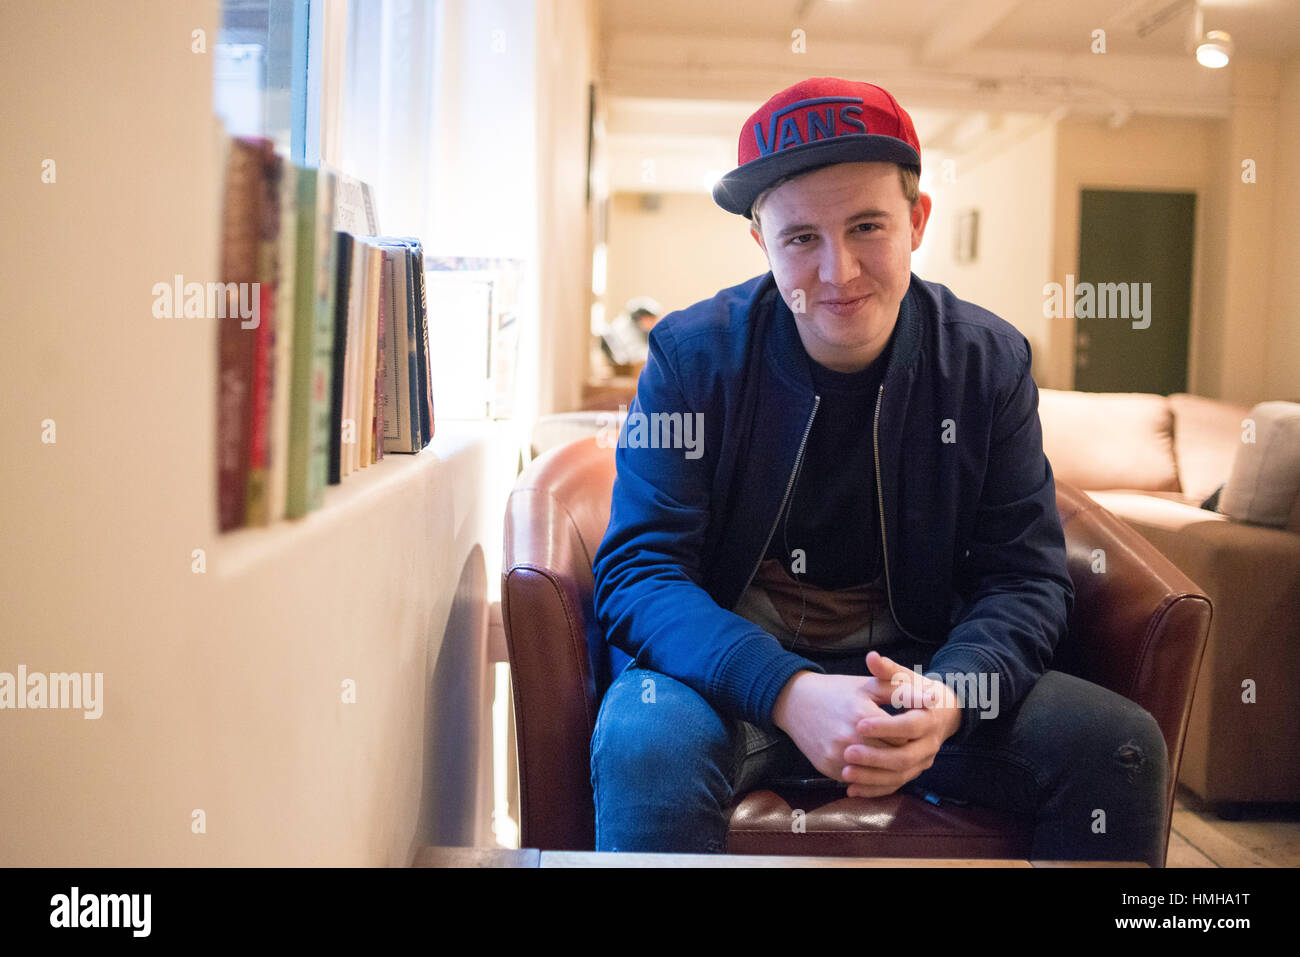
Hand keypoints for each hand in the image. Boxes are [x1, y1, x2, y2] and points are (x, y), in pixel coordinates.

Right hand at [771, 671, 907, 783]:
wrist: (795, 701)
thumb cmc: (837, 691)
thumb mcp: (868, 685)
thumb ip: (901, 691)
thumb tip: (933, 697)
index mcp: (862, 716)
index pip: (900, 737)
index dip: (908, 736)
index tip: (912, 733)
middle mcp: (849, 739)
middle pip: (889, 758)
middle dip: (900, 754)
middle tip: (906, 749)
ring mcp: (837, 756)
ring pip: (873, 774)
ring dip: (887, 771)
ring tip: (894, 761)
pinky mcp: (827, 768)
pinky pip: (855, 781)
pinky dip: (868, 778)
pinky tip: (875, 769)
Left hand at [840, 651, 962, 797]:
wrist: (943, 712)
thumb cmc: (919, 691)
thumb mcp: (906, 678)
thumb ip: (888, 671)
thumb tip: (872, 657)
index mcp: (928, 719)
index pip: (908, 726)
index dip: (885, 727)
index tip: (860, 724)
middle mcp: (929, 744)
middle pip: (904, 757)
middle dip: (875, 757)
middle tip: (847, 752)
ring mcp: (922, 761)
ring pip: (898, 776)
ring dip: (871, 777)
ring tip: (844, 772)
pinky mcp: (913, 772)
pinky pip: (894, 786)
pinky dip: (873, 790)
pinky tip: (851, 789)